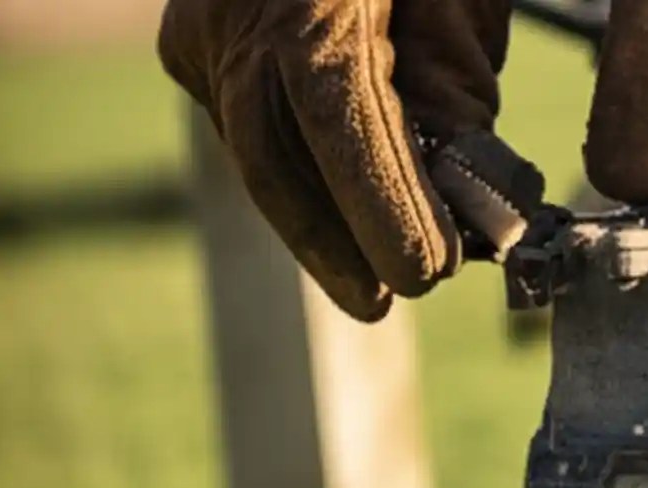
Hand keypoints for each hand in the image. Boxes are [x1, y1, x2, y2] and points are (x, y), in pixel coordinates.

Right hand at [159, 0, 511, 320]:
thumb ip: (454, 75)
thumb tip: (452, 182)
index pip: (339, 115)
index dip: (381, 203)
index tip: (423, 272)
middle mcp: (235, 10)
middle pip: (277, 154)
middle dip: (336, 240)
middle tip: (390, 299)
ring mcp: (201, 24)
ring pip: (255, 147)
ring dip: (315, 220)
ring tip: (370, 278)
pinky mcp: (193, 37)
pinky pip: (247, 123)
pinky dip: (298, 174)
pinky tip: (335, 217)